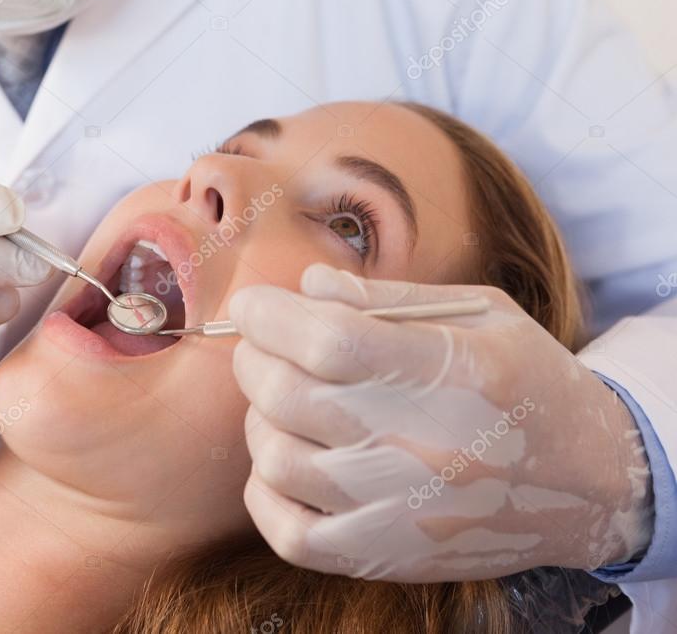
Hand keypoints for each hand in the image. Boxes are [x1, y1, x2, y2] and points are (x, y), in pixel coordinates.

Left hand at [230, 263, 652, 581]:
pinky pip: (289, 533)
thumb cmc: (527, 380)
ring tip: (281, 400)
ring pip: (278, 458)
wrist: (588, 481)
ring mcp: (400, 510)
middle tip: (261, 344)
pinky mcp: (387, 555)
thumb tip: (305, 286)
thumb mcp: (481, 313)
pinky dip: (265, 492)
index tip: (252, 305)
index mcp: (450, 371)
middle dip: (254, 356)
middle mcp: (422, 446)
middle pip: (289, 394)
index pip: (328, 340)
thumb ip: (386, 296)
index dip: (270, 316)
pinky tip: (282, 462)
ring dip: (259, 417)